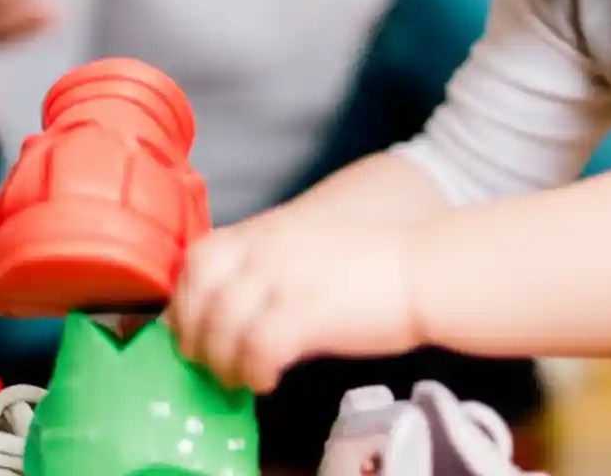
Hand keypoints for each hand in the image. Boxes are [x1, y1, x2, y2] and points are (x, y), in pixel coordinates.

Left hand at [166, 213, 421, 393]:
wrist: (426, 267)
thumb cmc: (378, 262)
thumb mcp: (312, 243)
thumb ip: (272, 260)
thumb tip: (242, 301)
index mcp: (268, 230)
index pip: (199, 258)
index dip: (185, 298)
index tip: (188, 327)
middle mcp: (267, 249)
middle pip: (199, 293)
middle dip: (193, 334)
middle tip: (204, 361)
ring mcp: (283, 279)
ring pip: (220, 326)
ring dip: (221, 361)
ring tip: (237, 378)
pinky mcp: (305, 312)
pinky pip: (256, 349)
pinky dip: (252, 371)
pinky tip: (267, 381)